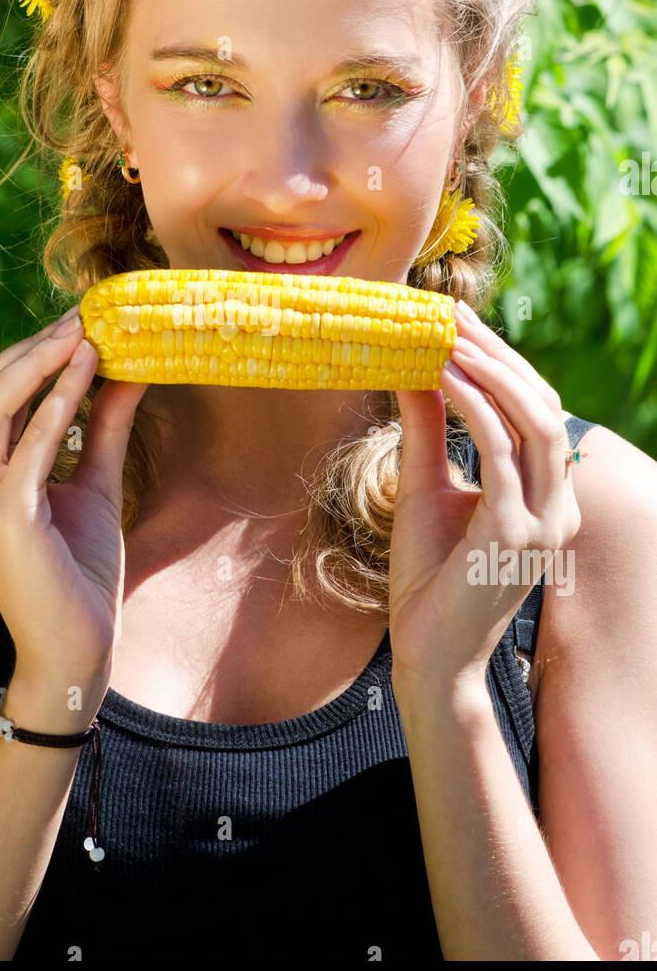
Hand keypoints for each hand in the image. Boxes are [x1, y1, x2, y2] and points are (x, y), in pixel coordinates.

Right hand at [0, 306, 148, 689]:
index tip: (76, 320)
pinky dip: (60, 401)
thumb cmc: (81, 575)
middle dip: (34, 345)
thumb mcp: (94, 486)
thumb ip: (103, 429)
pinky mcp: (3, 518)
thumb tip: (129, 370)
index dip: (30, 352)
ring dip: (43, 360)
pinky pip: (29, 444)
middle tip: (83, 314)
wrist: (78, 651)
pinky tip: (91, 372)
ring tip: (87, 330)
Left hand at [388, 300, 580, 694]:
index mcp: (545, 495)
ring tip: (445, 336)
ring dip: (489, 370)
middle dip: (497, 353)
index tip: (458, 321)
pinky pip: (500, 452)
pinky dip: (472, 406)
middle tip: (450, 314)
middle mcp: (556, 505)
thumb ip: (428, 431)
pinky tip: (440, 378)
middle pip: (540, 403)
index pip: (535, 409)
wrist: (428, 655)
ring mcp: (542, 521)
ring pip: (532, 420)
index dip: (501, 360)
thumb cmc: (428, 579)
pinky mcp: (514, 534)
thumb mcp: (424, 488)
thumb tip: (413, 370)